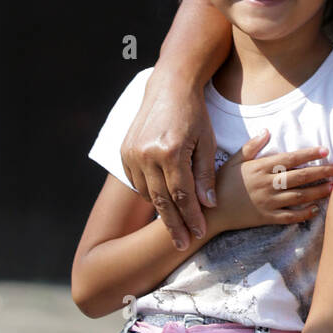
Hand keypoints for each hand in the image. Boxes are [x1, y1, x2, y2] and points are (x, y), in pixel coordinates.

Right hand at [121, 73, 216, 249]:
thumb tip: (208, 205)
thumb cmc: (195, 115)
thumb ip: (205, 175)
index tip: (200, 233)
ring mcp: (131, 153)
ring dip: (163, 210)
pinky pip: (137, 182)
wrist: (169, 88)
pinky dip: (150, 193)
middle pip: (162, 200)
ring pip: (148, 193)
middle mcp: (147, 154)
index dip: (192, 216)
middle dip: (174, 225)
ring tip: (176, 225)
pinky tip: (163, 201)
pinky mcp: (124, 151)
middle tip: (183, 245)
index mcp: (170, 151)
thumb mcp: (207, 142)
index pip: (182, 194)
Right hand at [213, 134, 332, 233]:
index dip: (309, 154)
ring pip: (299, 196)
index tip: (325, 151)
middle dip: (321, 172)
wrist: (211, 212)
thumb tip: (268, 131)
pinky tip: (316, 209)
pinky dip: (304, 213)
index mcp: (260, 167)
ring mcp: (267, 202)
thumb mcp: (234, 160)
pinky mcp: (266, 218)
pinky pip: (289, 216)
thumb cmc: (223, 183)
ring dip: (318, 191)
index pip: (290, 158)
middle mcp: (266, 184)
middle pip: (300, 177)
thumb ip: (252, 146)